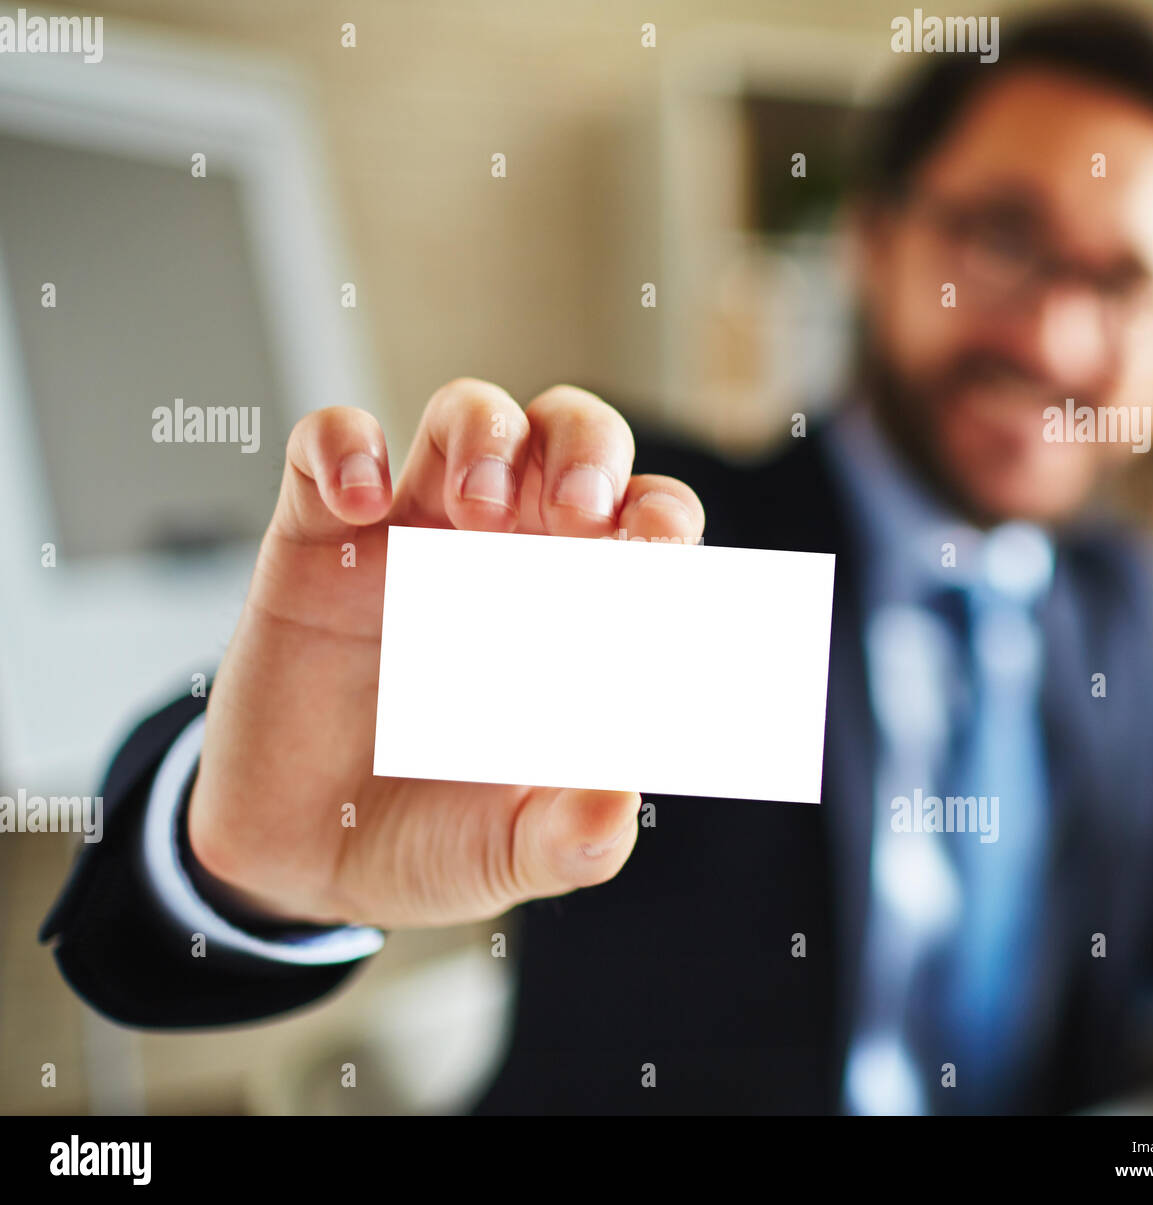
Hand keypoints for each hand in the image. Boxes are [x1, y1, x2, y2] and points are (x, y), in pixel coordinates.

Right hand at [186, 379, 704, 927]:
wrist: (298, 860)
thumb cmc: (425, 834)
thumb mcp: (508, 850)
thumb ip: (573, 834)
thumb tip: (622, 799)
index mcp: (572, 609)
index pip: (642, 521)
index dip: (660, 519)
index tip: (655, 554)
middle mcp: (503, 554)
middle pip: (568, 435)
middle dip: (587, 449)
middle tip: (576, 512)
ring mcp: (411, 534)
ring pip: (468, 413)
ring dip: (484, 434)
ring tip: (474, 512)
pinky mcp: (318, 536)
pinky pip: (327, 444)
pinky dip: (343, 448)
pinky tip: (357, 505)